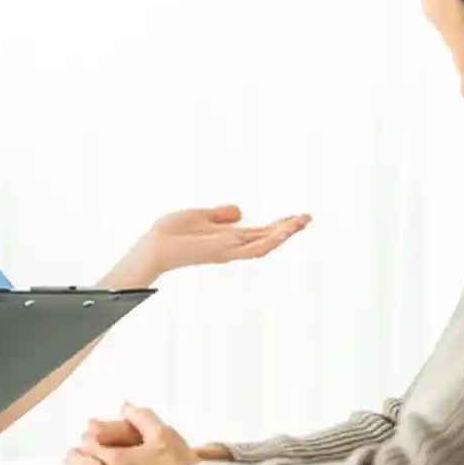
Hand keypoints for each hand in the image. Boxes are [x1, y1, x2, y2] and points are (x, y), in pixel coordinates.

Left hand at [140, 205, 310, 273]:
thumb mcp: (200, 215)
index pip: (259, 231)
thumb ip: (221, 215)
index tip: (295, 215)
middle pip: (267, 237)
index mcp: (228, 237)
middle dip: (288, 228)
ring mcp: (229, 250)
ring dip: (284, 233)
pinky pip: (252, 249)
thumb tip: (239, 211)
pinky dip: (269, 241)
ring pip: (265, 244)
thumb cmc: (172, 232)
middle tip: (308, 217)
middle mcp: (232, 246)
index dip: (278, 224)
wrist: (156, 245)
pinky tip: (282, 232)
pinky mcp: (224, 253)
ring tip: (302, 221)